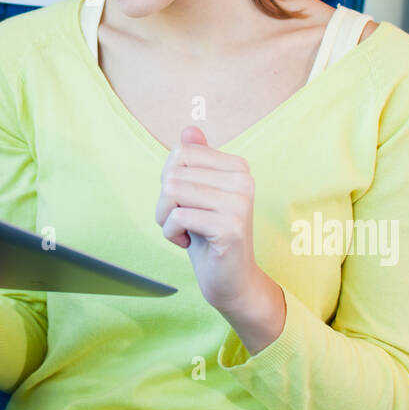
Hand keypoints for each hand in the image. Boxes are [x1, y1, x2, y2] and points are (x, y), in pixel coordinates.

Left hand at [155, 126, 265, 314]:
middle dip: (165, 201)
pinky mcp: (230, 227)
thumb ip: (196, 161)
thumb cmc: (209, 235)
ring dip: (166, 218)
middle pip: (173, 173)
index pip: (180, 152)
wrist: (232, 280)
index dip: (169, 178)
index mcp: (238, 167)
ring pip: (172, 192)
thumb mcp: (198, 194)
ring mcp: (239, 203)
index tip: (185, 201)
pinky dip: (171, 233)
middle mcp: (244, 180)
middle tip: (182, 220)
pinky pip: (177, 217)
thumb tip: (190, 128)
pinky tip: (188, 243)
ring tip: (185, 231)